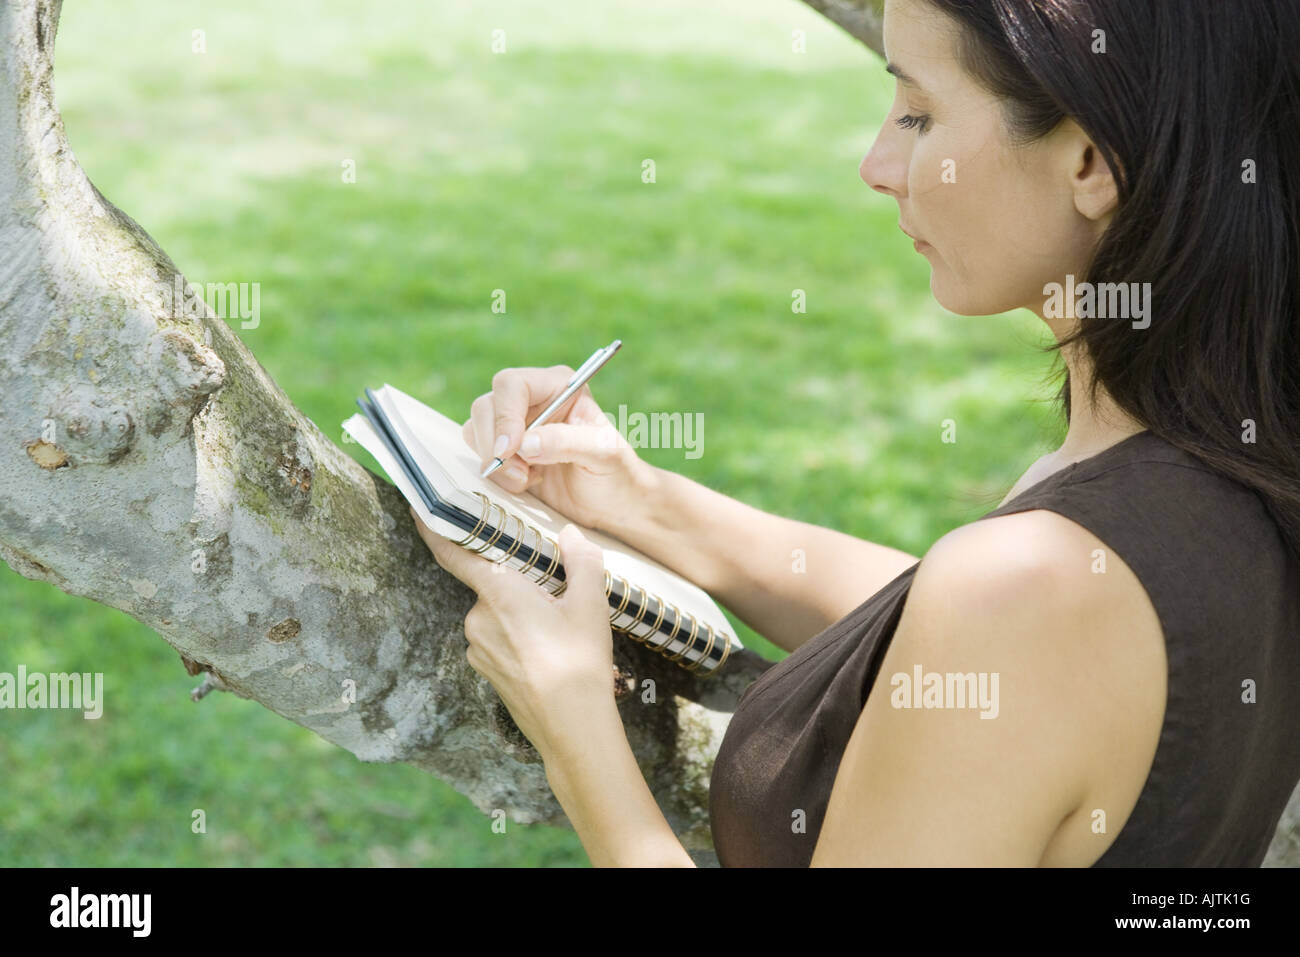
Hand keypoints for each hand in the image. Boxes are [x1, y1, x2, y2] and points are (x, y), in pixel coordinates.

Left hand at [411, 508, 617, 759]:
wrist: (572, 727)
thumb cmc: (580, 662)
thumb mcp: (591, 603)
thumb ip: (581, 559)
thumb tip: (569, 534)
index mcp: (498, 592)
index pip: (453, 553)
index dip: (432, 528)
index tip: (418, 509)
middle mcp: (477, 617)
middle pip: (489, 583)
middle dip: (514, 582)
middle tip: (550, 591)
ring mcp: (478, 647)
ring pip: (496, 613)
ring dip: (518, 613)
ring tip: (557, 629)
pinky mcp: (484, 669)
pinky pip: (497, 639)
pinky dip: (517, 637)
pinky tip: (547, 650)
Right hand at [464, 365, 651, 532]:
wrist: (612, 506)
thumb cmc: (616, 474)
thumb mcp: (604, 454)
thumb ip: (567, 442)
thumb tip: (525, 443)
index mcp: (558, 386)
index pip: (512, 384)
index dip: (505, 415)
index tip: (511, 450)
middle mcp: (531, 400)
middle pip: (486, 407)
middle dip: (496, 445)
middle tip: (522, 474)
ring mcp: (515, 426)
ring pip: (476, 430)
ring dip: (496, 462)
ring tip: (529, 479)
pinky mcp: (505, 452)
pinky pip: (479, 454)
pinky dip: (496, 473)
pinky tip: (526, 482)